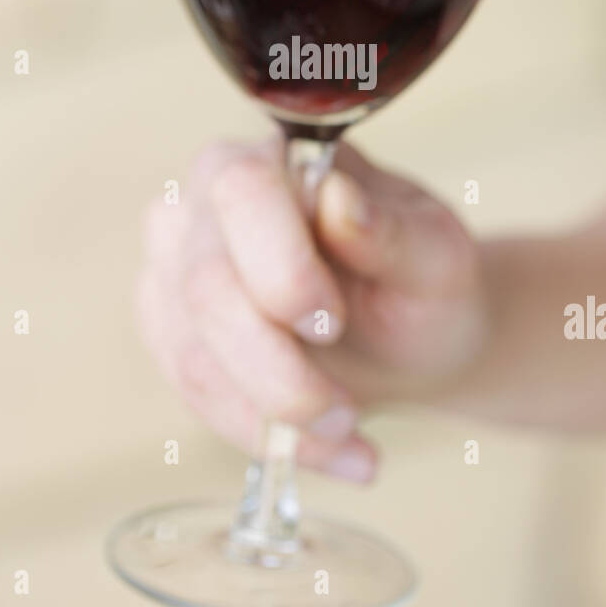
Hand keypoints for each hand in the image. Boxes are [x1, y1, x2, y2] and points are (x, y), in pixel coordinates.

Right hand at [137, 136, 484, 481]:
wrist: (407, 338)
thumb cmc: (421, 283)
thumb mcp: (438, 258)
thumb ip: (395, 232)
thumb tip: (338, 202)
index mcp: (275, 157)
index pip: (242, 190)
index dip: (278, 264)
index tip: (331, 323)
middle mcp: (206, 199)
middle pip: (208, 286)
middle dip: (278, 369)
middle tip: (345, 412)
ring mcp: (175, 263)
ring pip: (193, 353)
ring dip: (274, 416)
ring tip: (350, 438)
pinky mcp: (168, 325)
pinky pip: (192, 390)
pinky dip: (260, 434)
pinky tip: (324, 449)